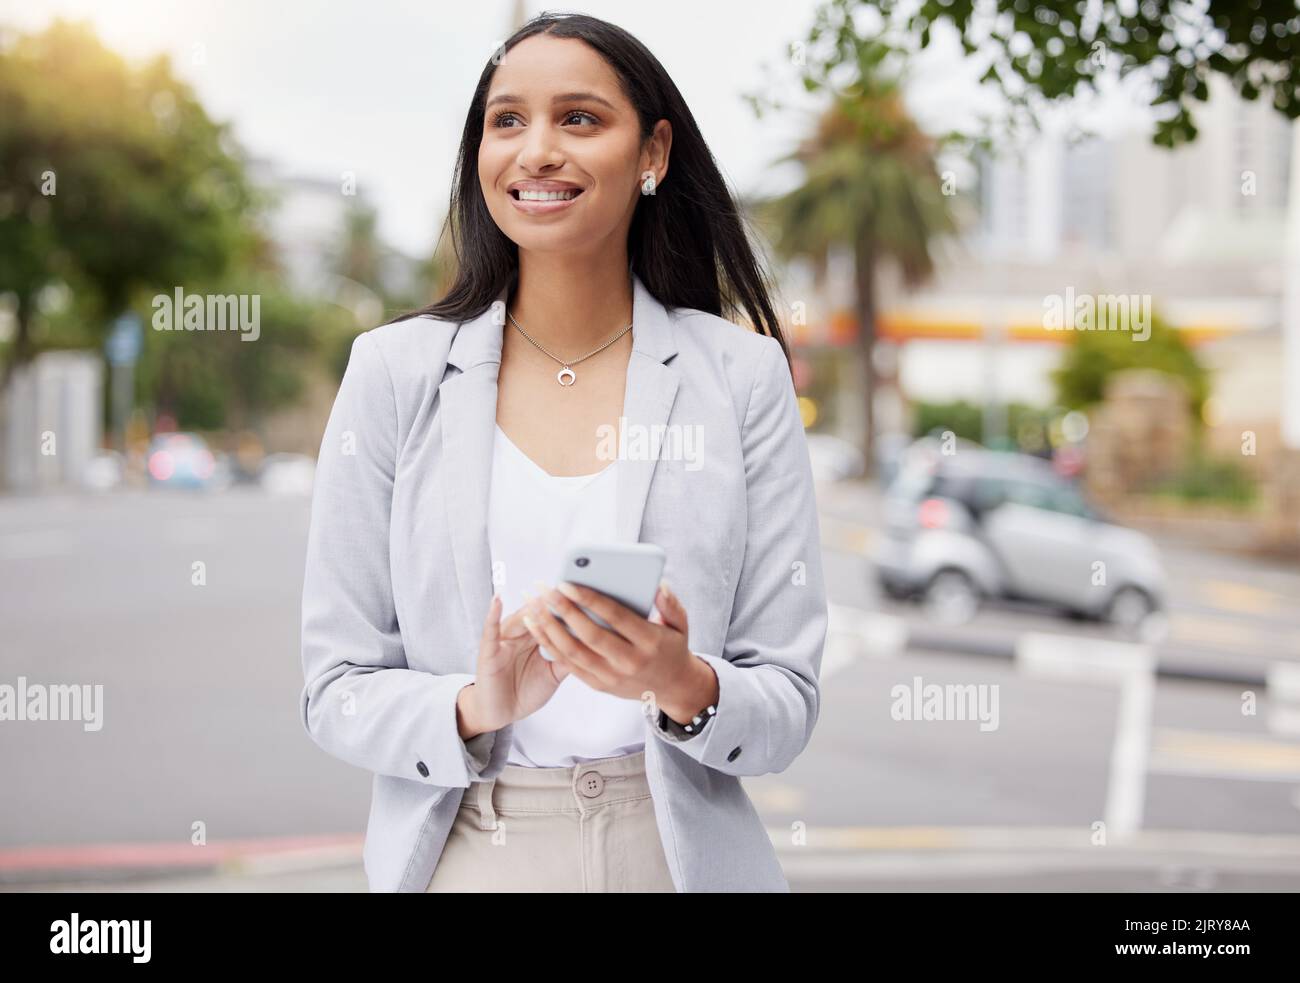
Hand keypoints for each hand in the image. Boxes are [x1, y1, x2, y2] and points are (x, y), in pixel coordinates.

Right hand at [458, 594, 569, 738]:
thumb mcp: (553, 674)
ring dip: (528, 607)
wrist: (501, 713)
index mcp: (536, 639)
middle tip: (563, 588)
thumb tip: (593, 641)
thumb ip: (568, 657)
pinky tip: (497, 600)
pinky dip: (492, 614)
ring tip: (539, 595)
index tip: (581, 594)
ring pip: (518, 619)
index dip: (565, 608)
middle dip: (549, 602)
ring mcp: (504, 641)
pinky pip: (490, 630)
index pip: (552, 619)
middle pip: (536, 614)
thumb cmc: (525, 691)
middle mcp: (520, 635)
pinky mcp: (488, 651)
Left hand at [521, 580, 717, 723]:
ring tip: (533, 605)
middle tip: (544, 589)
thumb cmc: (672, 646)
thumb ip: (670, 603)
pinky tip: (535, 626)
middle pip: (589, 634)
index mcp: (649, 642)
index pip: (615, 617)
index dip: (589, 599)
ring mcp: (612, 677)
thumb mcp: (680, 623)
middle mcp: (629, 661)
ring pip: (573, 652)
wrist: (672, 688)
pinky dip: (549, 645)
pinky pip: (569, 665)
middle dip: (563, 610)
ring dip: (549, 628)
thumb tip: (657, 585)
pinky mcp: (599, 685)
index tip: (567, 583)